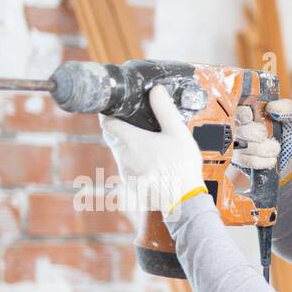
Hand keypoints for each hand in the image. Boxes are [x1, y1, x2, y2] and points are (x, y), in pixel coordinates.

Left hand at [100, 84, 204, 215]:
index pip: (107, 122)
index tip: (115, 109)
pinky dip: (133, 161)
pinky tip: (150, 162)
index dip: (108, 114)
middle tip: (130, 122)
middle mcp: (123, 155)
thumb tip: (156, 91)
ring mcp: (125, 171)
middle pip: (110, 136)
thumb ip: (164, 109)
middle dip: (116, 128)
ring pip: (117, 152)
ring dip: (125, 145)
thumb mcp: (178, 133)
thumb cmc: (182, 168)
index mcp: (131, 140)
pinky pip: (126, 167)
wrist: (184, 201)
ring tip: (144, 142)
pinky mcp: (131, 183)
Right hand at [233, 98, 291, 181]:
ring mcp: (235, 144)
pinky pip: (245, 161)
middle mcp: (237, 127)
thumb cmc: (287, 133)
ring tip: (276, 148)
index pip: (236, 110)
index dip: (243, 114)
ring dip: (262, 148)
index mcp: (248, 111)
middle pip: (237, 129)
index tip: (252, 118)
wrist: (289, 158)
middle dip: (256, 133)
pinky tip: (272, 159)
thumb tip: (271, 107)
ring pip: (241, 146)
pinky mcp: (238, 161)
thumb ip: (286, 108)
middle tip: (266, 135)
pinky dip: (261, 161)